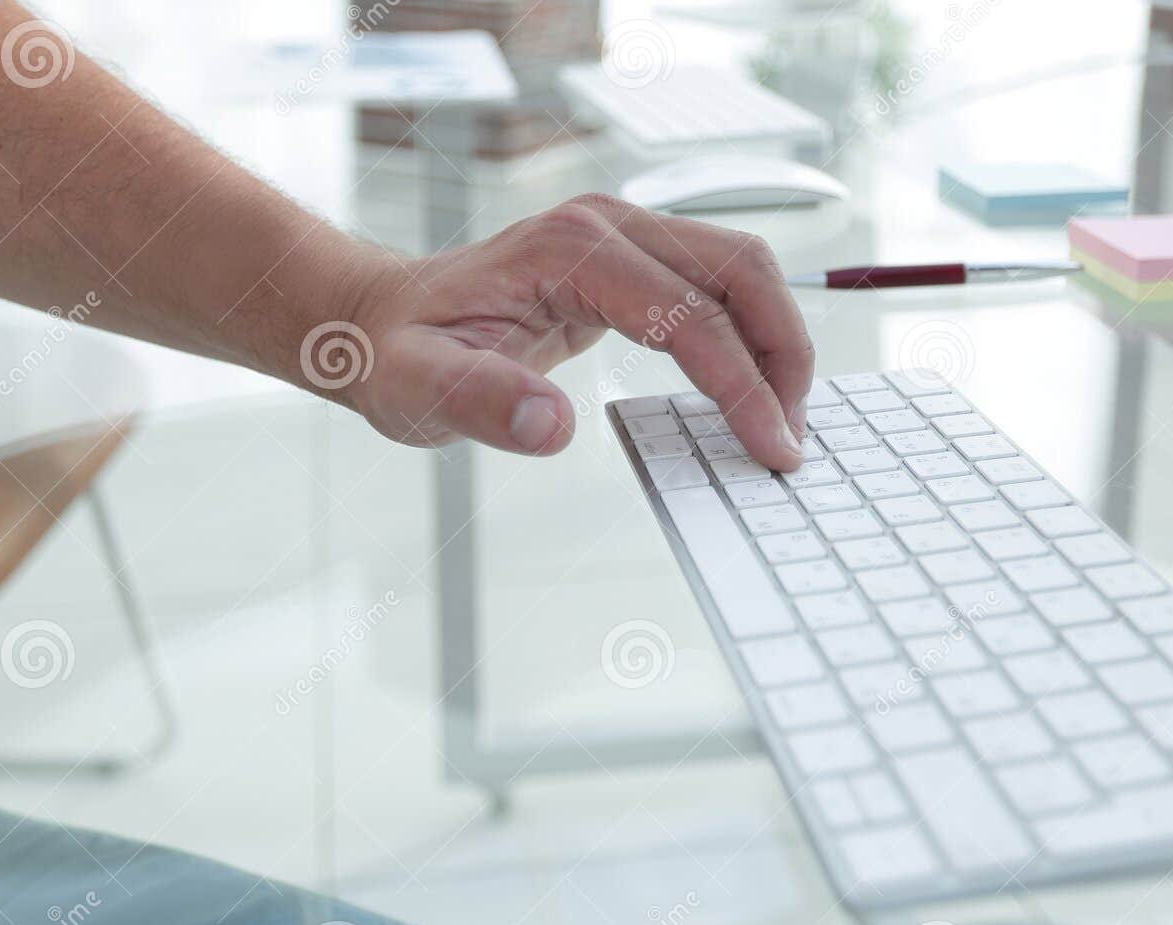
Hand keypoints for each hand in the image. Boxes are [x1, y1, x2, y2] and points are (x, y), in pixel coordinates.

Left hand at [339, 194, 813, 470]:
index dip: (742, 385)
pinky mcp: (635, 259)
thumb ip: (482, 403)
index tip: (772, 449)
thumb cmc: (399, 353)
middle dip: (784, 354)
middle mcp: (610, 226)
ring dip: (778, 341)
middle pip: (742, 269)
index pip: (690, 314)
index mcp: (572, 251)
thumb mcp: (418, 388)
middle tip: (792, 437)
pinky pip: (719, 286)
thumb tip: (553, 427)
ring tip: (783, 420)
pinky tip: (753, 390)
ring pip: (743, 270)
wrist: (379, 319)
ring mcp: (627, 235)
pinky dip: (752, 334)